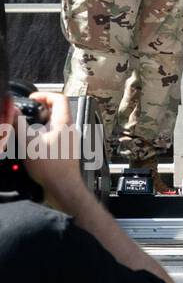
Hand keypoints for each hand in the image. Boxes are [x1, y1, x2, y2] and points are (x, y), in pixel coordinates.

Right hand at [20, 92, 91, 211]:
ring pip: (50, 126)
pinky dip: (39, 139)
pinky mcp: (63, 151)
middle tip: (24, 118)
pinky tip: (28, 148)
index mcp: (64, 122)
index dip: (44, 95)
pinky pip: (50, 138)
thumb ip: (19, 124)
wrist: (61, 187)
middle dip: (36, 113)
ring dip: (36, 127)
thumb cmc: (50, 166)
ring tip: (23, 134)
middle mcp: (69, 129)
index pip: (59, 98)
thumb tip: (12, 111)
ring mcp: (68, 140)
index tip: (31, 98)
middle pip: (54, 112)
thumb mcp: (28, 142)